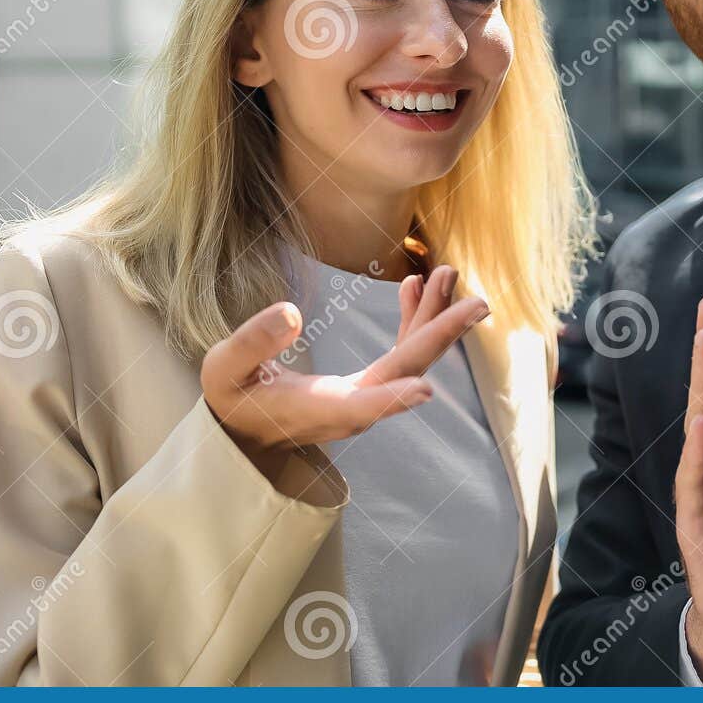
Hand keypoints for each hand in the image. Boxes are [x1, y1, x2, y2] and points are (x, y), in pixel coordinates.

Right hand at [201, 263, 488, 476]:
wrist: (245, 427)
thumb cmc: (234, 398)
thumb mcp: (225, 371)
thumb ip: (253, 344)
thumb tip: (289, 314)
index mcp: (320, 410)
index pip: (361, 406)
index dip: (392, 398)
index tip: (424, 390)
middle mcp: (355, 407)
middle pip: (406, 370)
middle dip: (441, 334)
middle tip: (477, 303)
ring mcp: (367, 395)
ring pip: (410, 356)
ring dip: (434, 317)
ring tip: (450, 275)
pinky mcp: (369, 382)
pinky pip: (400, 349)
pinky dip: (412, 317)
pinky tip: (415, 285)